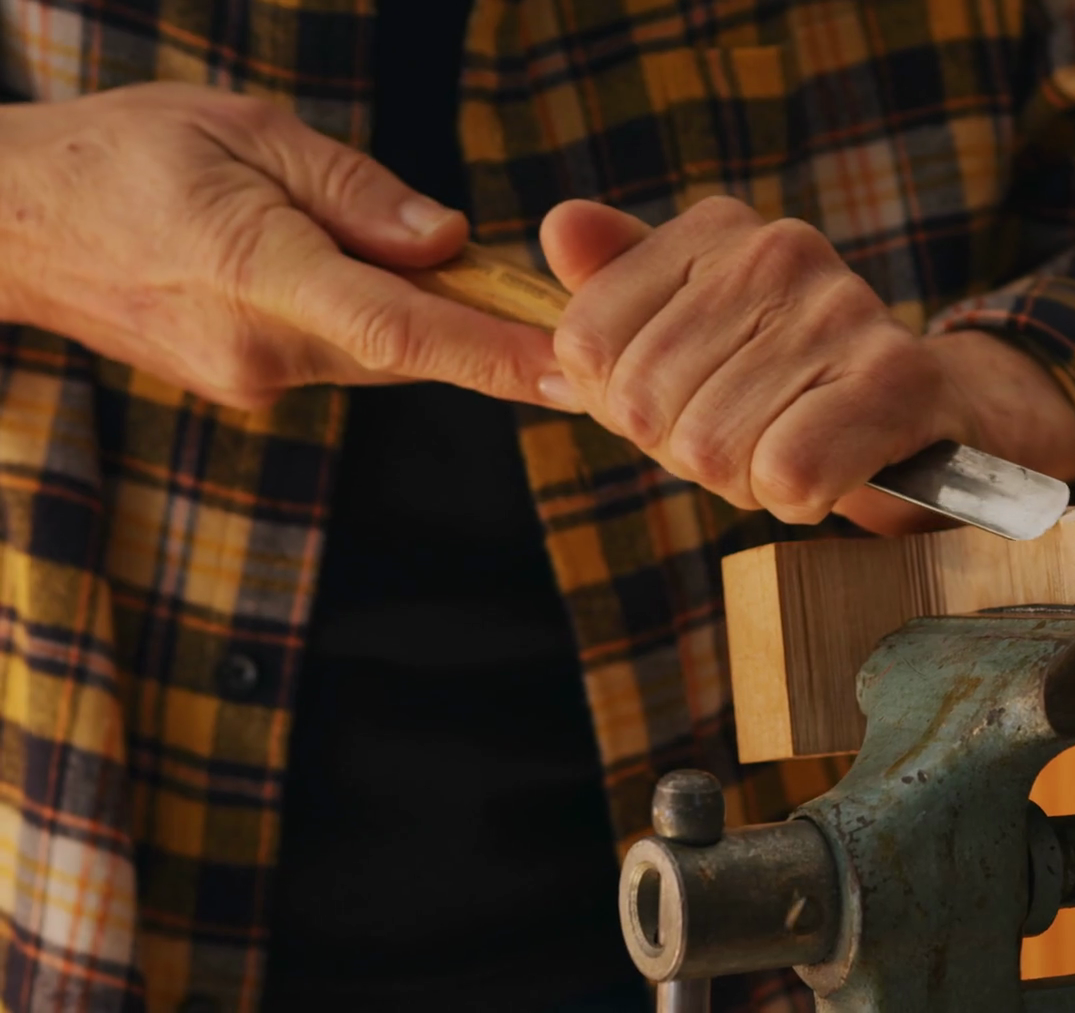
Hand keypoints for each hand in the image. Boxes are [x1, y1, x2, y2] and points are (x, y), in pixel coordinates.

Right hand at [0, 83, 560, 408]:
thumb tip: (447, 239)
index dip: (496, 355)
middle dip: (483, 322)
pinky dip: (378, 320)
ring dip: (426, 314)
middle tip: (542, 290)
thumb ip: (354, 189)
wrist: (13, 222)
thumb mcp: (245, 131)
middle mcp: (260, 349)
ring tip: (421, 251)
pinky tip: (364, 271)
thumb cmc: (122, 155)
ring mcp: (251, 379)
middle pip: (410, 347)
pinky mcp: (248, 384)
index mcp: (256, 272)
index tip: (571, 372)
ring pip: (381, 354)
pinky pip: (343, 355)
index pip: (403, 330)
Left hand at [539, 197, 1074, 533]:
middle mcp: (776, 251)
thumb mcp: (689, 338)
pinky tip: (828, 474)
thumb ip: (611, 292)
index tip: (683, 403)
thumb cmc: (791, 385)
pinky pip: (786, 472)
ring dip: (742, 482)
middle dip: (682, 452)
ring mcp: (839, 308)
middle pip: (640, 403)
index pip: (585, 341)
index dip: (620, 406)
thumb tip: (558, 227)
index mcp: (715, 231)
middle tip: (748, 439)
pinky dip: (797, 499)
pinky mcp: (894, 378)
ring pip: (710, 447)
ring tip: (792, 450)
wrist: (935, 415)